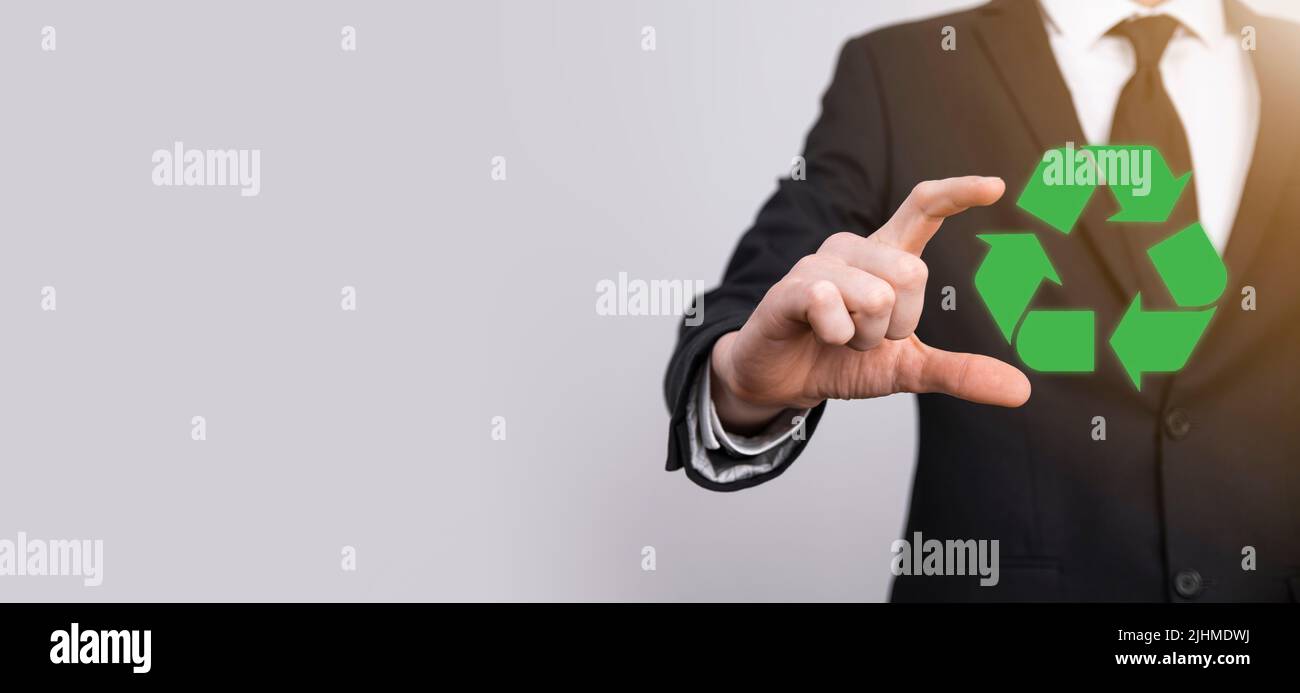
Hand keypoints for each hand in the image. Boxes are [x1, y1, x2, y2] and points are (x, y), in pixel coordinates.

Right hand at [710, 176, 1030, 432]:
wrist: (780, 382)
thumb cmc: (838, 360)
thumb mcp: (907, 370)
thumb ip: (959, 372)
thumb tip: (1020, 390)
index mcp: (883, 257)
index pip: (922, 208)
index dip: (958, 193)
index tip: (997, 187)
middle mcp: (851, 250)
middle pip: (912, 271)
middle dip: (900, 322)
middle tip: (870, 337)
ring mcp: (817, 266)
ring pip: (875, 295)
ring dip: (864, 336)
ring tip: (840, 340)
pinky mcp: (788, 289)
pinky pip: (828, 302)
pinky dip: (835, 334)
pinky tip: (819, 335)